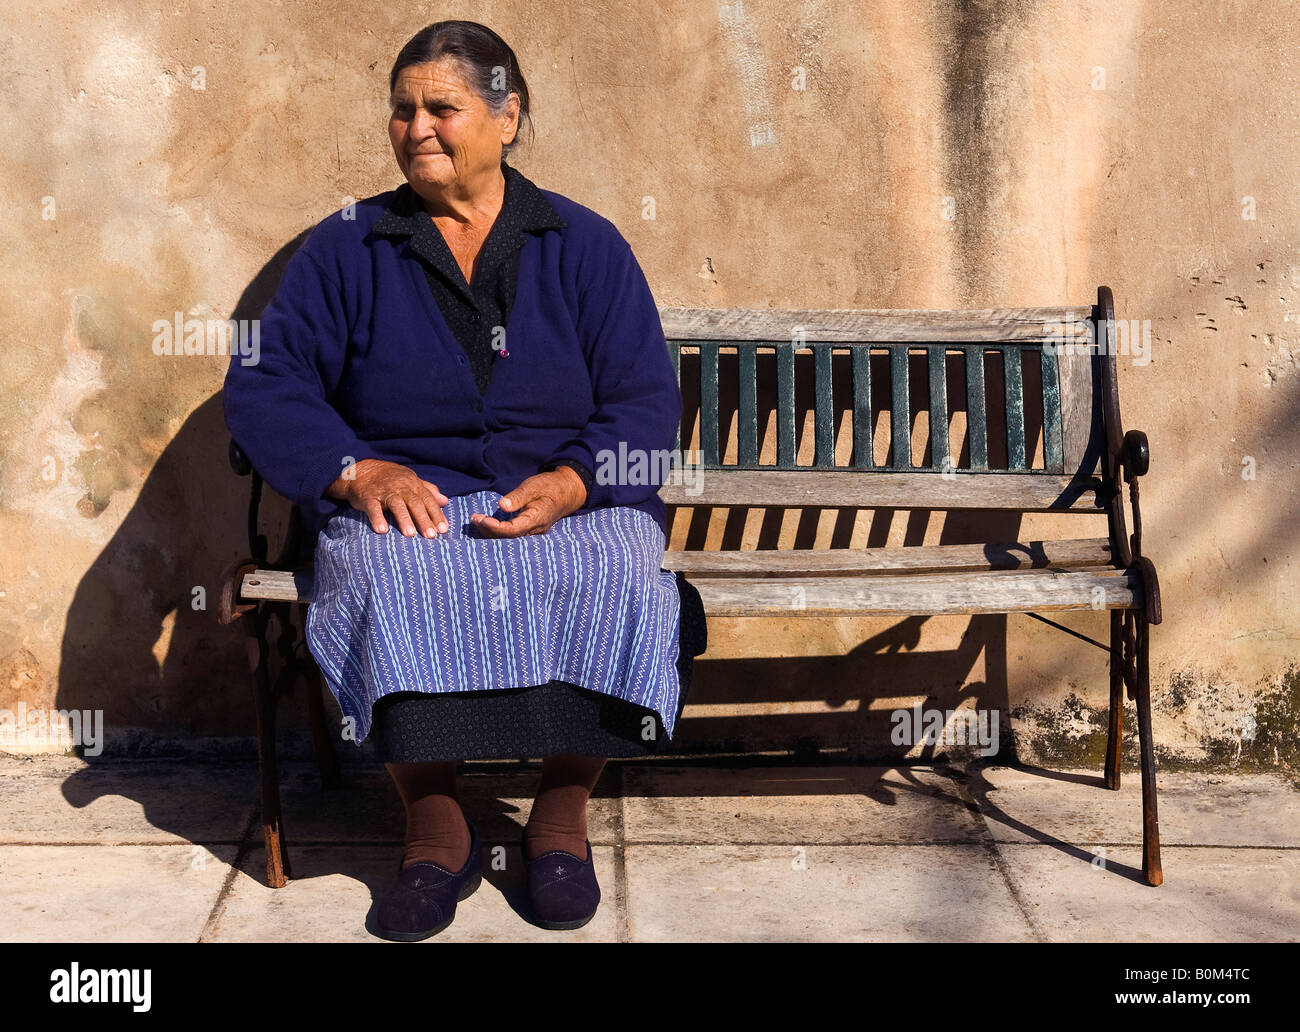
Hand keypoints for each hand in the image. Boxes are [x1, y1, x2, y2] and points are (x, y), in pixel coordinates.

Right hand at [326, 459, 448, 536]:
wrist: (363, 470)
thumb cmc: (391, 479)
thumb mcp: (410, 480)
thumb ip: (428, 490)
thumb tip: (445, 501)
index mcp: (412, 483)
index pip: (427, 499)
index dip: (436, 514)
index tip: (444, 529)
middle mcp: (400, 487)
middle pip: (414, 502)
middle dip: (423, 519)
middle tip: (431, 536)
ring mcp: (384, 491)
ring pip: (396, 504)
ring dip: (404, 519)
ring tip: (410, 535)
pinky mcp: (368, 497)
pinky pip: (373, 507)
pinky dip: (377, 518)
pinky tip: (382, 530)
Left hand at [469, 468, 585, 537]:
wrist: (566, 491)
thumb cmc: (549, 486)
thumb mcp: (532, 486)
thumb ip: (517, 497)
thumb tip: (501, 505)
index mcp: (537, 519)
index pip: (512, 530)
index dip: (494, 528)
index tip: (480, 519)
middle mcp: (535, 530)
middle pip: (508, 538)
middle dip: (489, 530)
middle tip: (474, 519)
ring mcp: (533, 532)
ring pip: (509, 538)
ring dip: (492, 531)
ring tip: (477, 520)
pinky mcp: (530, 530)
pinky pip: (512, 534)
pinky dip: (498, 531)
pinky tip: (487, 524)